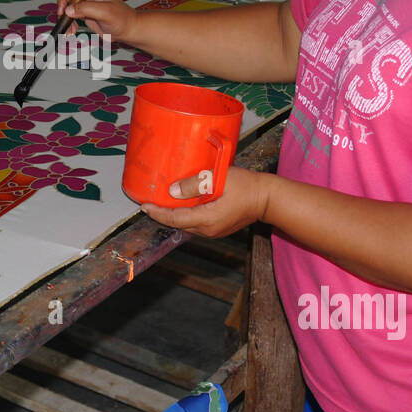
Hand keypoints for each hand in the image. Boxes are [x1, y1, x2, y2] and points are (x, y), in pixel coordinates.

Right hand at [56, 0, 137, 41]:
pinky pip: (71, 18)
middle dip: (64, 12)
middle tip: (64, 23)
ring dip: (66, 21)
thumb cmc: (122, 19)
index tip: (62, 11)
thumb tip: (69, 10)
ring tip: (70, 31)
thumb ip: (86, 9)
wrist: (128, 30)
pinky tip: (72, 31)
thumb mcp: (104, 12)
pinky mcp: (85, 15)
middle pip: (67, 0)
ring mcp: (86, 5)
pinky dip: (69, 25)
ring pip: (68, 10)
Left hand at [139, 166, 267, 238]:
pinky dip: (186, 215)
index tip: (144, 206)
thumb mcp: (218, 179)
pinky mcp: (219, 228)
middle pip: (179, 224)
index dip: (157, 213)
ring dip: (175, 215)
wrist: (268, 198)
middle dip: (163, 214)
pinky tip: (183, 204)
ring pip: (187, 225)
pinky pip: (197, 223)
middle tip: (150, 202)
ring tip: (163, 203)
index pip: (175, 219)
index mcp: (207, 220)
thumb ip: (194, 184)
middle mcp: (208, 230)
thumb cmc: (246, 186)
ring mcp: (215, 231)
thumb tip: (173, 190)